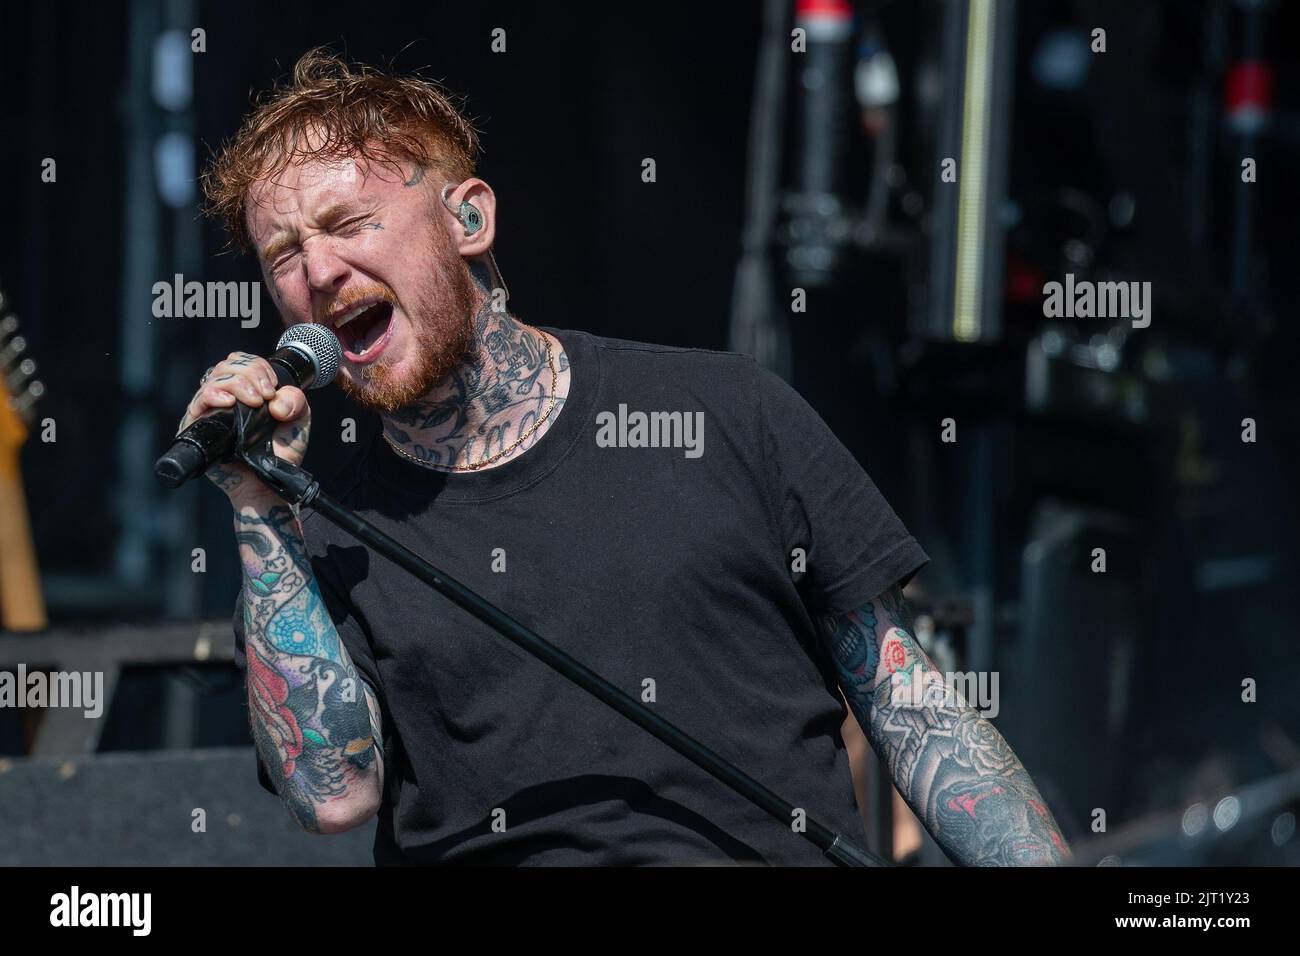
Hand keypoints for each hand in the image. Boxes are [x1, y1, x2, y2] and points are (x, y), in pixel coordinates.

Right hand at [177, 351, 311, 503]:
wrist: (267, 483)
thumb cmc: (280, 454)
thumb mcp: (298, 421)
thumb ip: (296, 400)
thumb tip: (276, 400)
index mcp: (245, 391)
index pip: (241, 362)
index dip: (258, 366)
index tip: (273, 387)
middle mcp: (224, 398)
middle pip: (227, 365)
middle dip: (251, 373)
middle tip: (266, 395)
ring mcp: (209, 411)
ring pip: (214, 378)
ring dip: (238, 383)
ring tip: (255, 402)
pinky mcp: (196, 427)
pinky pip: (198, 402)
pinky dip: (214, 395)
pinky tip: (229, 402)